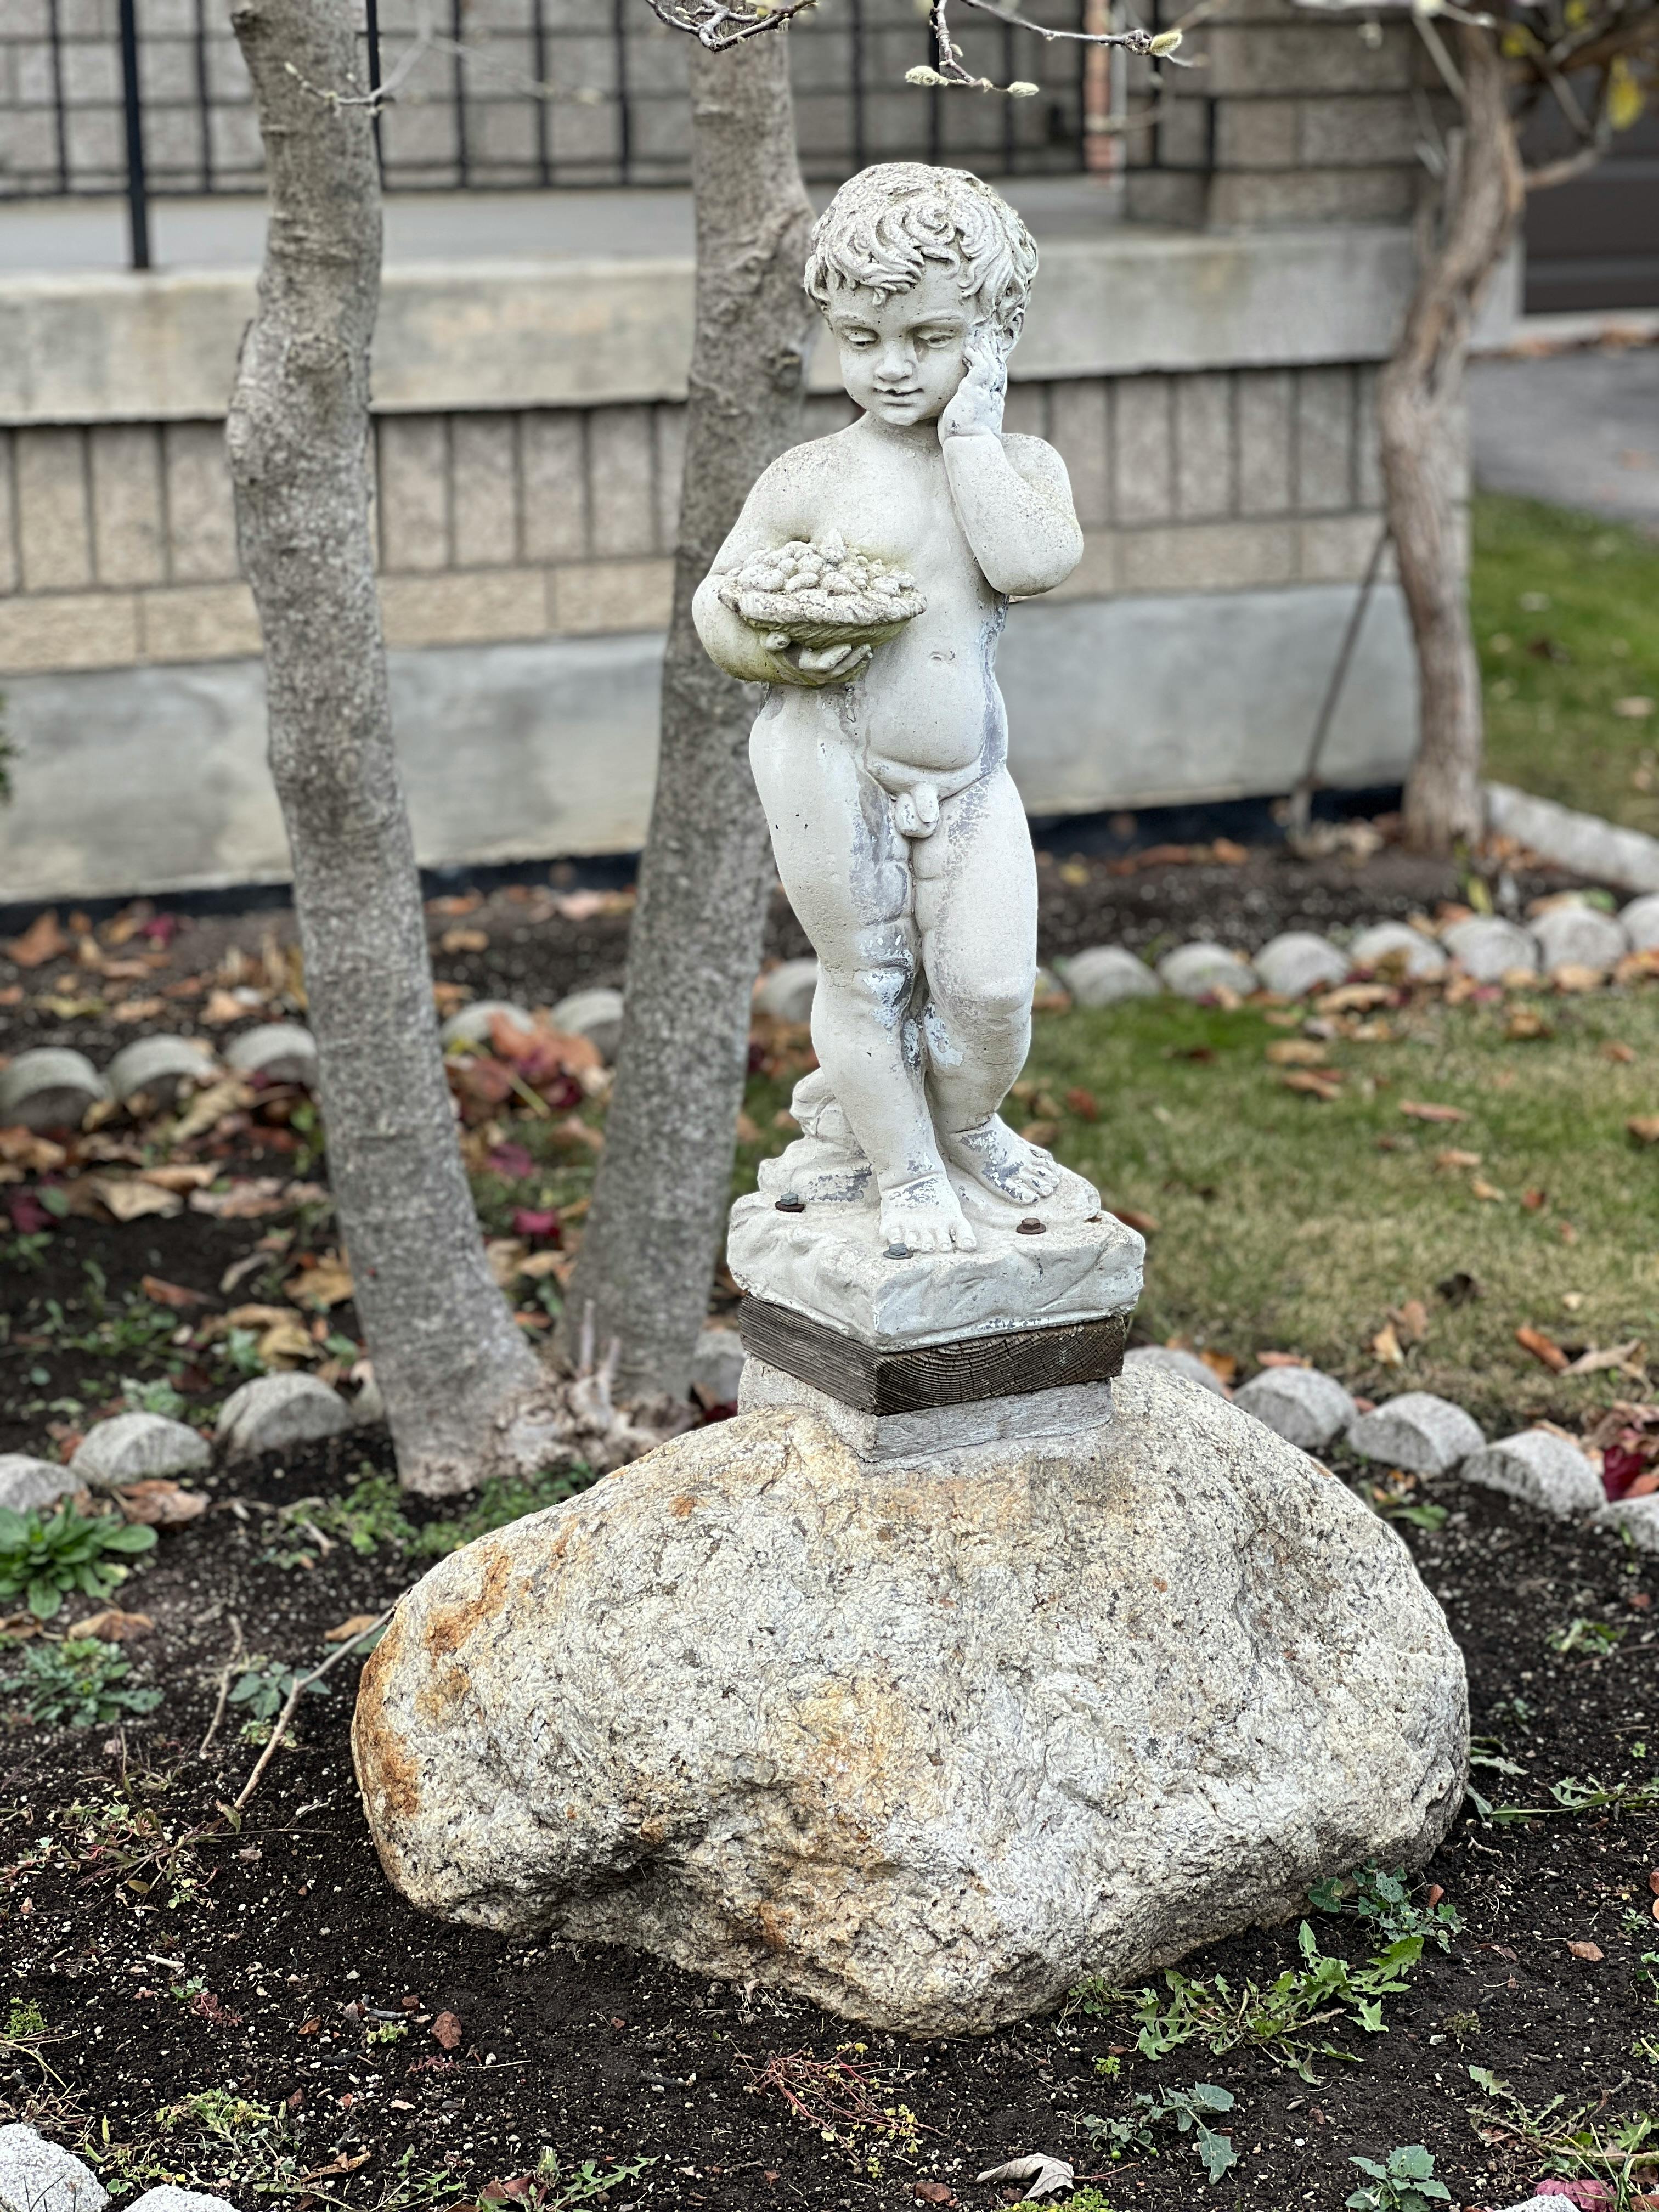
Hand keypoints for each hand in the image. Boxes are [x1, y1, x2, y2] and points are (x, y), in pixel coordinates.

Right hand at [759, 637, 874, 688]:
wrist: (770, 660)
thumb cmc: (772, 645)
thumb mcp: (767, 640)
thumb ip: (773, 640)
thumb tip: (781, 638)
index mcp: (801, 664)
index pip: (822, 664)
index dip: (836, 656)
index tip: (848, 645)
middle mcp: (812, 675)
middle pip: (837, 671)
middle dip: (852, 659)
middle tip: (866, 647)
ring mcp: (820, 678)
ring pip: (842, 675)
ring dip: (857, 664)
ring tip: (869, 652)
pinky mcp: (825, 677)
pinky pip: (843, 677)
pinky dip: (855, 669)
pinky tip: (865, 659)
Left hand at [938, 327, 1007, 444]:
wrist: (968, 446)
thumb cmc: (963, 440)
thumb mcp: (967, 421)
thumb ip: (965, 409)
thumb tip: (955, 408)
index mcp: (992, 404)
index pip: (997, 379)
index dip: (995, 365)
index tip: (991, 354)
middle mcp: (993, 396)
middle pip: (998, 368)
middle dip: (994, 352)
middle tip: (989, 339)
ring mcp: (986, 393)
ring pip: (991, 365)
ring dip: (985, 350)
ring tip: (979, 340)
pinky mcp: (976, 390)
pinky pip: (980, 367)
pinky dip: (975, 356)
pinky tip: (969, 350)